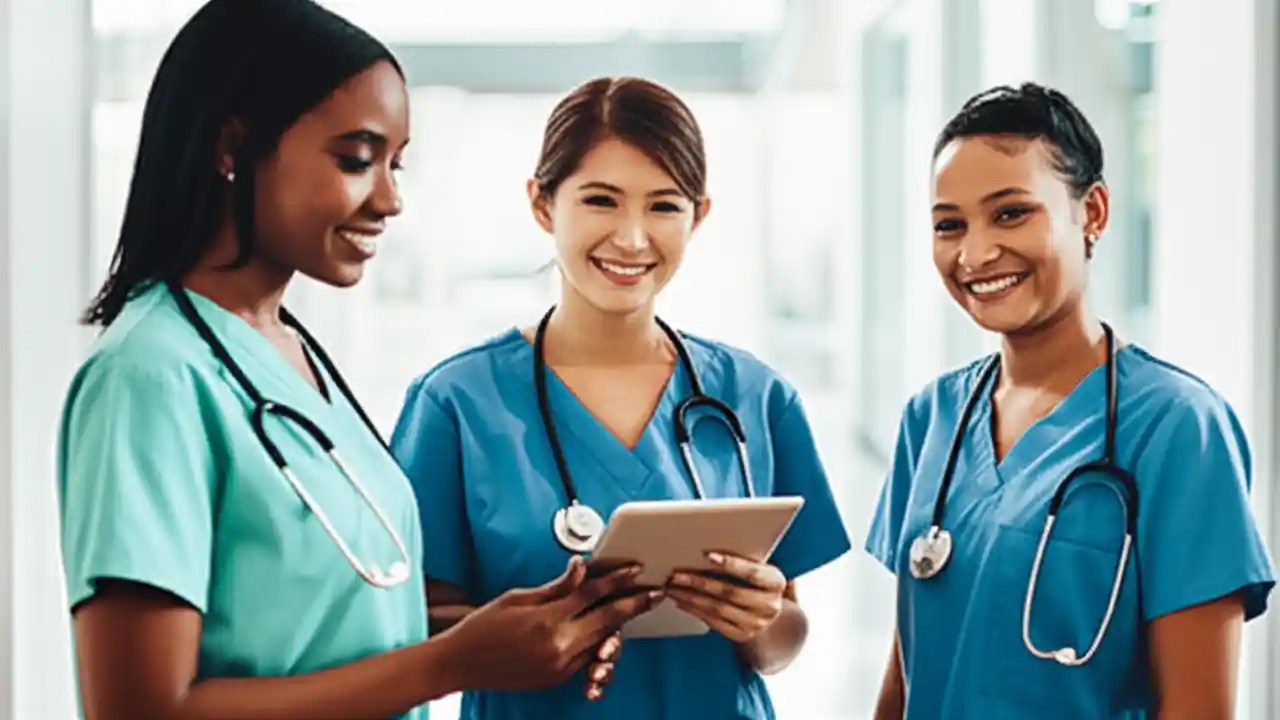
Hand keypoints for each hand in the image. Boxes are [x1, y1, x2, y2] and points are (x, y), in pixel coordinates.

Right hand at [438, 557, 660, 692]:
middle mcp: (558, 646)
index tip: (635, 569)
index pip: (592, 595)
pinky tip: (606, 629)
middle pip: (607, 620)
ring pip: (600, 639)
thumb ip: (556, 587)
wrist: (460, 664)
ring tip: (634, 608)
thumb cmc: (483, 626)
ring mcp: (559, 666)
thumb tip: (581, 568)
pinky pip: (586, 655)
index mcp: (547, 621)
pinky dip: (597, 640)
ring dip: (619, 623)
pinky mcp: (557, 678)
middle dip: (634, 605)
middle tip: (655, 592)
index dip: (617, 579)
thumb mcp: (518, 598)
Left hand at [664, 552, 785, 642]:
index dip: (731, 564)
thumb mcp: (763, 568)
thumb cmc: (760, 582)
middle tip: (678, 574)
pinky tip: (681, 601)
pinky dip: (695, 611)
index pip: (753, 573)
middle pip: (730, 592)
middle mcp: (769, 606)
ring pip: (718, 609)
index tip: (708, 555)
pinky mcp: (741, 635)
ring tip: (673, 587)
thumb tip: (721, 537)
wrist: (770, 614)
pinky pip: (714, 623)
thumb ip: (749, 557)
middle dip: (700, 582)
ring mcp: (755, 624)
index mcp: (776, 583)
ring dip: (691, 597)